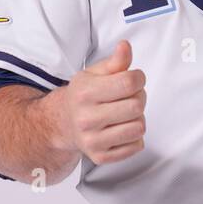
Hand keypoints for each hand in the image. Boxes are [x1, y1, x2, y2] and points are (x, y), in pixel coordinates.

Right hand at [52, 39, 146, 163]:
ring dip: (138, 118)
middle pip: (137, 106)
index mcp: (85, 93)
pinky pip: (136, 146)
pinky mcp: (101, 157)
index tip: (134, 79)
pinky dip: (134, 136)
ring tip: (125, 113)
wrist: (62, 123)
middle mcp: (86, 118)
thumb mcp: (94, 73)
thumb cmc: (83, 95)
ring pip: (139, 127)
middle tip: (129, 96)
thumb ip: (115, 61)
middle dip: (139, 97)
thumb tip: (125, 46)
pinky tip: (121, 128)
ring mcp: (93, 140)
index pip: (129, 82)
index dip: (139, 78)